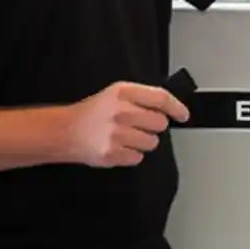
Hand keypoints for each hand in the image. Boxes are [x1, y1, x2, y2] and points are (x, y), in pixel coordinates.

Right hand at [64, 81, 189, 167]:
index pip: (161, 98)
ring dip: (144, 141)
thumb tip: (171, 107)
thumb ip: (142, 97)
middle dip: (155, 126)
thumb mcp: (117, 93)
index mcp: (123, 92)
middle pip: (160, 122)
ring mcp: (116, 134)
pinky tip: (119, 146)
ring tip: (126, 136)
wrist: (65, 131)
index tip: (183, 115)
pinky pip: (138, 157)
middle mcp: (121, 112)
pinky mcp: (112, 153)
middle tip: (139, 125)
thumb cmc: (94, 112)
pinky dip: (132, 154)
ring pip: (152, 142)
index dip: (176, 107)